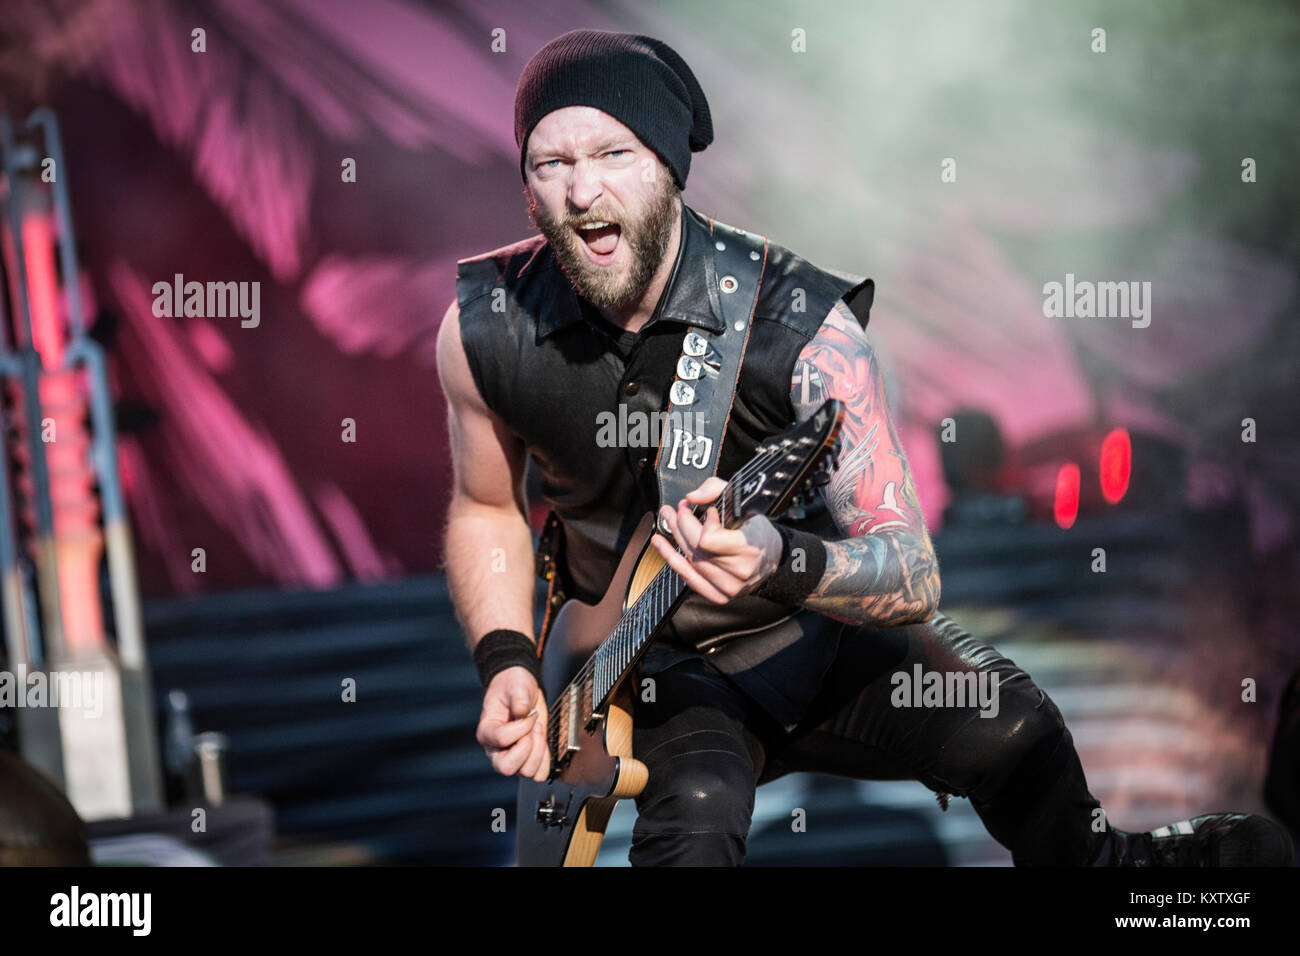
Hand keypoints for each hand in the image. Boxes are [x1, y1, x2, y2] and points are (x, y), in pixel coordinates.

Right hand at [476, 666, 549, 781]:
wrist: (520, 690)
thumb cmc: (512, 687)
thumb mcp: (516, 685)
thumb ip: (519, 697)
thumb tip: (522, 712)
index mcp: (487, 731)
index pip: (501, 739)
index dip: (521, 727)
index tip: (529, 714)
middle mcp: (496, 749)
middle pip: (506, 768)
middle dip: (527, 748)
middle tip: (533, 729)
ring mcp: (511, 756)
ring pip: (525, 772)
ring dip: (538, 751)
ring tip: (537, 731)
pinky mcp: (527, 758)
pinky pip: (538, 774)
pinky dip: (545, 761)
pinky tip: (543, 742)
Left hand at [649, 476, 782, 603]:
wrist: (773, 558)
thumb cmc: (758, 531)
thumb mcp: (745, 501)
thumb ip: (717, 490)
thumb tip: (692, 497)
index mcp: (749, 548)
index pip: (708, 539)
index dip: (703, 523)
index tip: (709, 512)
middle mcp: (739, 571)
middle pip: (696, 549)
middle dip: (680, 525)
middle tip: (672, 511)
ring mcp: (729, 587)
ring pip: (690, 562)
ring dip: (674, 539)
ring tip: (667, 522)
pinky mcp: (719, 595)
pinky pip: (689, 578)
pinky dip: (673, 561)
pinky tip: (662, 546)